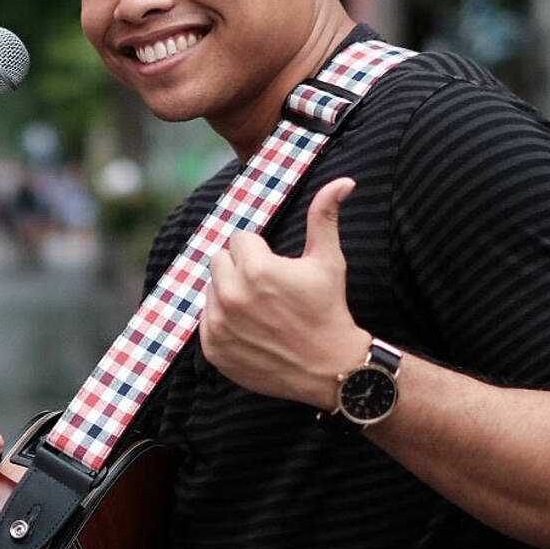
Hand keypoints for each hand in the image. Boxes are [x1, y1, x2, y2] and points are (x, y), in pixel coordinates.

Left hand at [200, 176, 371, 409]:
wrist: (329, 367)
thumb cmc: (329, 309)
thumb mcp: (328, 260)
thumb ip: (324, 216)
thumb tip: (344, 181)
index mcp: (256, 269)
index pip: (239, 240)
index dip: (261, 253)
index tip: (278, 271)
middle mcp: (231, 295)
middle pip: (219, 261)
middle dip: (241, 269)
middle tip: (268, 289)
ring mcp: (219, 324)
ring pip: (211, 289)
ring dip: (230, 293)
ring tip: (261, 310)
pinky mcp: (213, 348)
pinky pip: (205, 319)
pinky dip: (223, 321)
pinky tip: (251, 328)